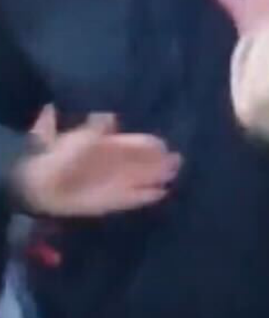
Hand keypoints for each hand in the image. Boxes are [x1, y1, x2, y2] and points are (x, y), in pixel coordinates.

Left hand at [13, 110, 180, 216]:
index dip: (154, 145)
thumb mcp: (82, 135)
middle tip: (178, 161)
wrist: (40, 185)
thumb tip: (112, 116)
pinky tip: (162, 194)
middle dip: (162, 162)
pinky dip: (147, 197)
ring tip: (175, 175)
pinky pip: (134, 199)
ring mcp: (117, 183)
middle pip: (146, 162)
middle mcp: (117, 165)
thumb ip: (100, 127)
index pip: (139, 144)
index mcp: (112, 146)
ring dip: (159, 177)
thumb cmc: (61, 155)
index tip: (166, 145)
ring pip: (144, 180)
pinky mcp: (113, 202)